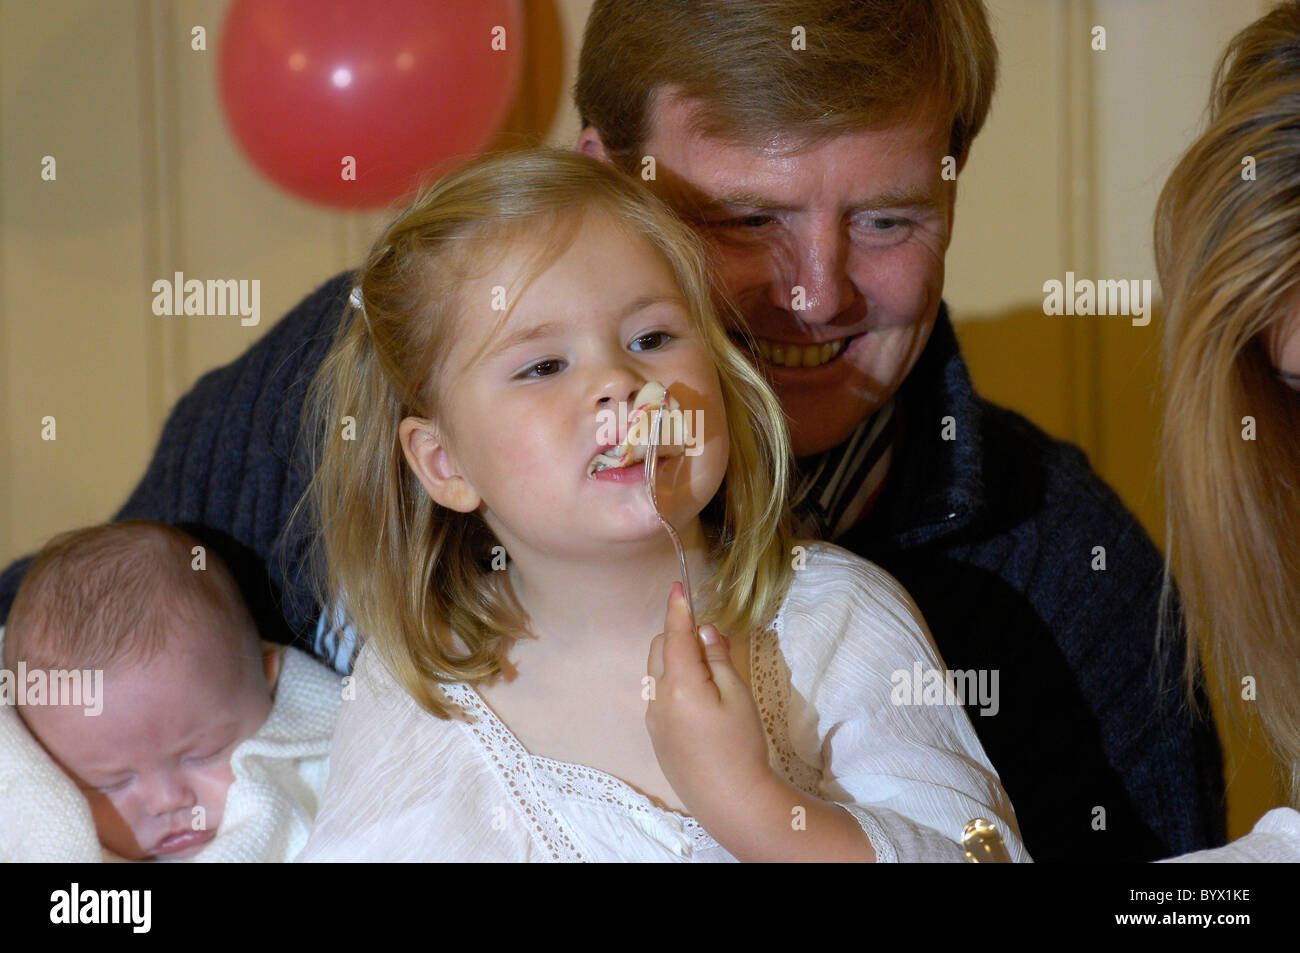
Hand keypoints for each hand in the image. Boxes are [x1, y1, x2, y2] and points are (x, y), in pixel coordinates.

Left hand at [645, 582, 773, 822]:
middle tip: (710, 639)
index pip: (675, 634)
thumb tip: (704, 632)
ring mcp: (653, 718)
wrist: (728, 799)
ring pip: (656, 672)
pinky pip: (658, 695)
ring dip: (674, 659)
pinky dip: (672, 682)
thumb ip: (717, 660)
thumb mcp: (737, 696)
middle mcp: (658, 697)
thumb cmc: (740, 744)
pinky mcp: (656, 735)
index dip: (677, 609)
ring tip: (707, 670)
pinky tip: (698, 698)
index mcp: (679, 683)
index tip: (677, 587)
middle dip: (678, 635)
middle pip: (659, 649)